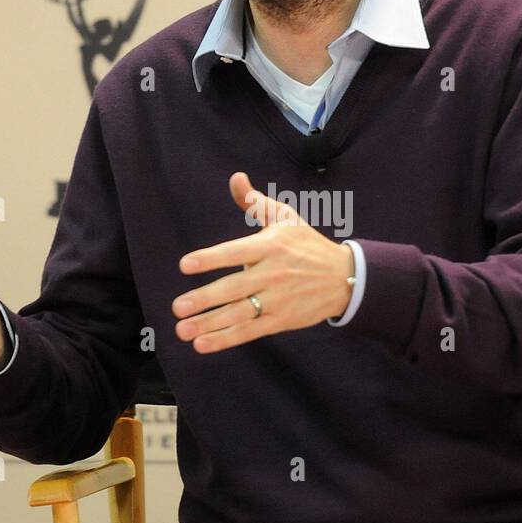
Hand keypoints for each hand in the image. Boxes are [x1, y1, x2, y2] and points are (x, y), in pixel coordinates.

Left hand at [172, 172, 354, 353]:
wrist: (344, 277)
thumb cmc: (307, 245)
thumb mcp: (285, 218)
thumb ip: (254, 201)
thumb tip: (235, 177)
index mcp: (270, 246)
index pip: (236, 252)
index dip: (210, 259)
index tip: (185, 266)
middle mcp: (273, 273)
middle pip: (234, 288)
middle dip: (204, 299)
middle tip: (177, 307)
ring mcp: (277, 299)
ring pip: (239, 313)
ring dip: (209, 323)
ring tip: (182, 330)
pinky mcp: (281, 320)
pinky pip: (250, 331)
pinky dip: (226, 339)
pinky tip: (202, 344)